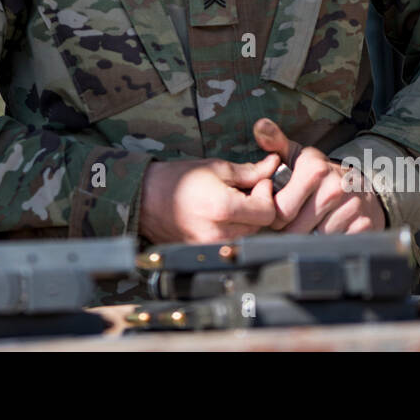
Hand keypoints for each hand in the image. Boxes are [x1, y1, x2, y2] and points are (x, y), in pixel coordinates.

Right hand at [139, 154, 280, 243]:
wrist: (145, 199)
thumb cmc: (177, 179)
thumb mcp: (216, 168)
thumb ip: (250, 171)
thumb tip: (275, 165)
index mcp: (223, 209)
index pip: (267, 212)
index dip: (267, 194)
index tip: (259, 183)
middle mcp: (219, 234)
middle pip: (260, 226)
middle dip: (258, 206)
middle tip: (245, 190)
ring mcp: (212, 248)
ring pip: (248, 236)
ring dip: (247, 219)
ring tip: (231, 202)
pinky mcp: (206, 253)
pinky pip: (232, 242)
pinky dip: (233, 229)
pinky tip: (220, 215)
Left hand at [252, 118, 385, 233]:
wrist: (361, 187)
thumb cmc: (320, 174)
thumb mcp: (298, 156)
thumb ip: (276, 142)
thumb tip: (259, 125)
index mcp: (314, 168)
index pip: (281, 210)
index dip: (275, 215)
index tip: (281, 209)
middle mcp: (335, 185)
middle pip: (295, 229)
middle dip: (290, 229)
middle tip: (296, 219)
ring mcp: (352, 206)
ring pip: (314, 239)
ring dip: (310, 235)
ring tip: (314, 221)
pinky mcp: (364, 225)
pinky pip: (334, 244)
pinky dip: (329, 241)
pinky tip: (331, 227)